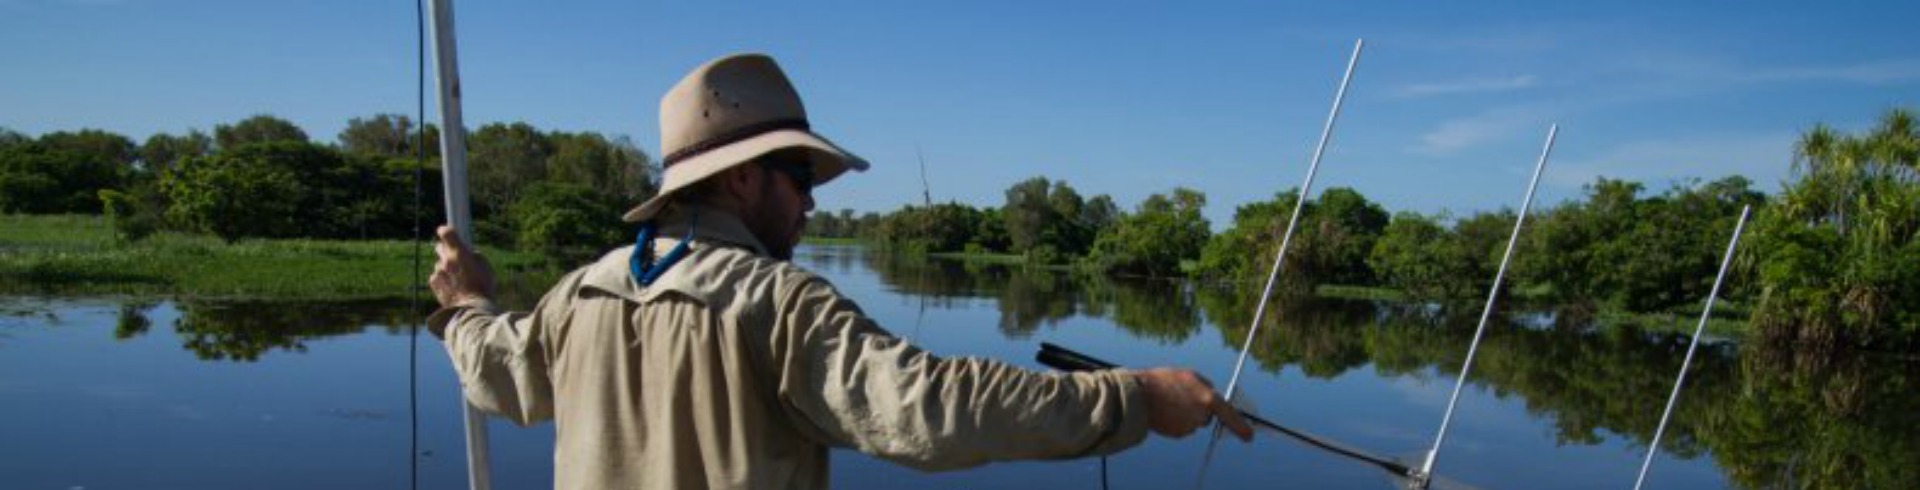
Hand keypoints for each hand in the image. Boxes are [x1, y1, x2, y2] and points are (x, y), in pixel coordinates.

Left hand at [429, 225, 495, 307]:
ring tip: (458, 279)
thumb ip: (474, 256)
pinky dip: (442, 280)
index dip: (446, 231)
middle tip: (454, 256)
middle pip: (440, 247)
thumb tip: (468, 254)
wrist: (471, 309)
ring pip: (439, 264)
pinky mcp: (434, 284)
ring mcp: (438, 272)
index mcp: (459, 252)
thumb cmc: (483, 287)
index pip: (446, 233)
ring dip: (446, 268)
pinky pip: (436, 277)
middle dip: (446, 249)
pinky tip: (453, 287)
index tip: (446, 231)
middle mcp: (445, 260)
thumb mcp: (485, 266)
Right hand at [1134, 368, 1253, 441]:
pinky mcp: (1178, 434)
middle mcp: (1202, 416)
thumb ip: (1205, 386)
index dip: (1241, 427)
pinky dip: (1176, 420)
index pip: (1230, 415)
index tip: (1249, 437)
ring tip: (1170, 400)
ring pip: (1194, 422)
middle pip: (1207, 415)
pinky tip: (1165, 410)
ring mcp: (1189, 427)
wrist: (1139, 396)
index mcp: (1208, 400)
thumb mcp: (1189, 375)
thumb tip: (1211, 394)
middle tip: (1182, 396)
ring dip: (1186, 413)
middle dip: (1199, 408)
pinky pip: (1182, 427)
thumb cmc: (1164, 382)